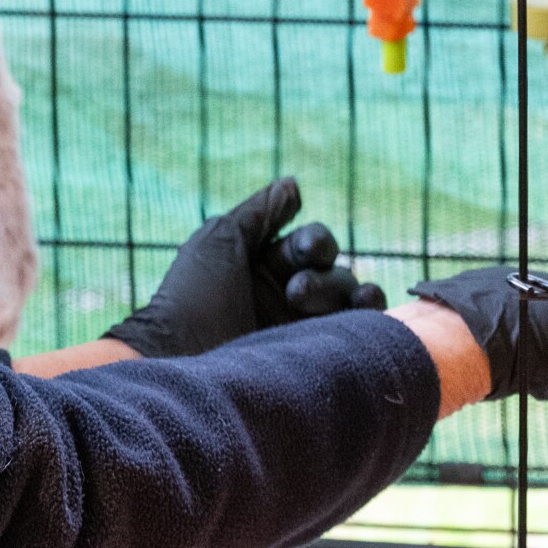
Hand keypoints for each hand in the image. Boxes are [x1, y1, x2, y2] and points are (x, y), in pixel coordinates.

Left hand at [104, 178, 385, 358]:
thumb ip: (259, 212)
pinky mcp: (313, 363)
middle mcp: (287, 299)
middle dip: (321, 279)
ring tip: (347, 302)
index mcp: (265, 267)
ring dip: (349, 295)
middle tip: (294, 295)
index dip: (314, 243)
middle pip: (334, 272)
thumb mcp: (219, 242)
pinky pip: (358, 336)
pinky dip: (369, 319)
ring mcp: (301, 332)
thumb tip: (293, 185)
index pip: (312, 244)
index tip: (300, 251)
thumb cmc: (191, 299)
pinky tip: (364, 314)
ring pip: (349, 302)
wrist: (179, 362)